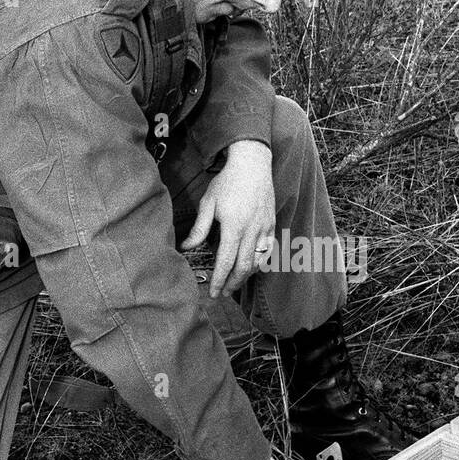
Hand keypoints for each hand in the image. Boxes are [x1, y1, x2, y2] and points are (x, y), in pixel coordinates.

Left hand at [180, 140, 274, 297]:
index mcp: (233, 227)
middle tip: (223, 294)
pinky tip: (251, 267)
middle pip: (243, 267)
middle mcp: (251, 231)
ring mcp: (264, 228)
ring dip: (246, 276)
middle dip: (232, 283)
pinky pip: (268, 251)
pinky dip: (260, 263)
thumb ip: (199, 229)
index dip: (219, 280)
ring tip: (234, 283)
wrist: (252, 165)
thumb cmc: (227, 182)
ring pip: (257, 261)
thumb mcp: (208, 203)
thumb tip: (186, 247)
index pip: (225, 262)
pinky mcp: (272, 225)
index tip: (213, 293)